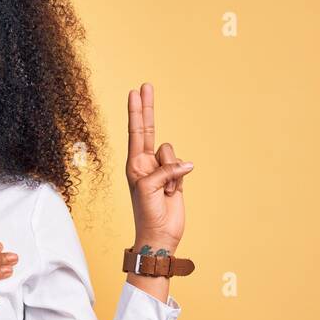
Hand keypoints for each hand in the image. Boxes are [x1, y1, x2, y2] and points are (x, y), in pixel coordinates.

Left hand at [127, 82, 191, 251]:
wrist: (160, 234)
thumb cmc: (147, 213)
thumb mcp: (149, 189)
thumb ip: (165, 171)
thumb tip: (185, 164)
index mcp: (134, 164)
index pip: (135, 132)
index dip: (136, 111)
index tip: (134, 92)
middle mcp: (146, 163)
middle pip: (149, 129)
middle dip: (147, 108)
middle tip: (146, 85)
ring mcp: (161, 170)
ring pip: (172, 153)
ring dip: (172, 172)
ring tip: (165, 190)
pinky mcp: (175, 177)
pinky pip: (182, 167)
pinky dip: (180, 180)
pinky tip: (172, 193)